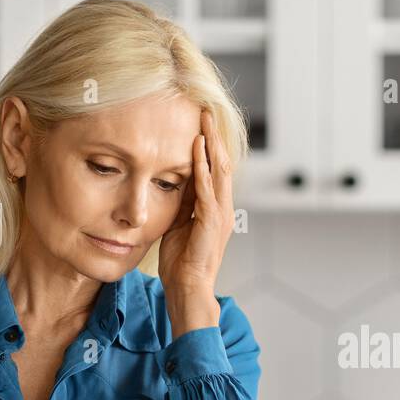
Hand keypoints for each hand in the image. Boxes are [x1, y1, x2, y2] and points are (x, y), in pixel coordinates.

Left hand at [158, 108, 233, 296]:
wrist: (188, 288)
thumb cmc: (181, 262)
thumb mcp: (178, 224)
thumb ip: (182, 203)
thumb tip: (177, 180)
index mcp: (215, 209)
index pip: (215, 170)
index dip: (210, 145)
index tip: (201, 122)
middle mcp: (222, 208)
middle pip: (221, 164)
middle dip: (214, 137)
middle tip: (206, 111)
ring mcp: (219, 215)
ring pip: (219, 171)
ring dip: (211, 145)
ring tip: (204, 121)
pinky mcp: (211, 223)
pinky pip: (207, 189)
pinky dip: (203, 167)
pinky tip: (198, 148)